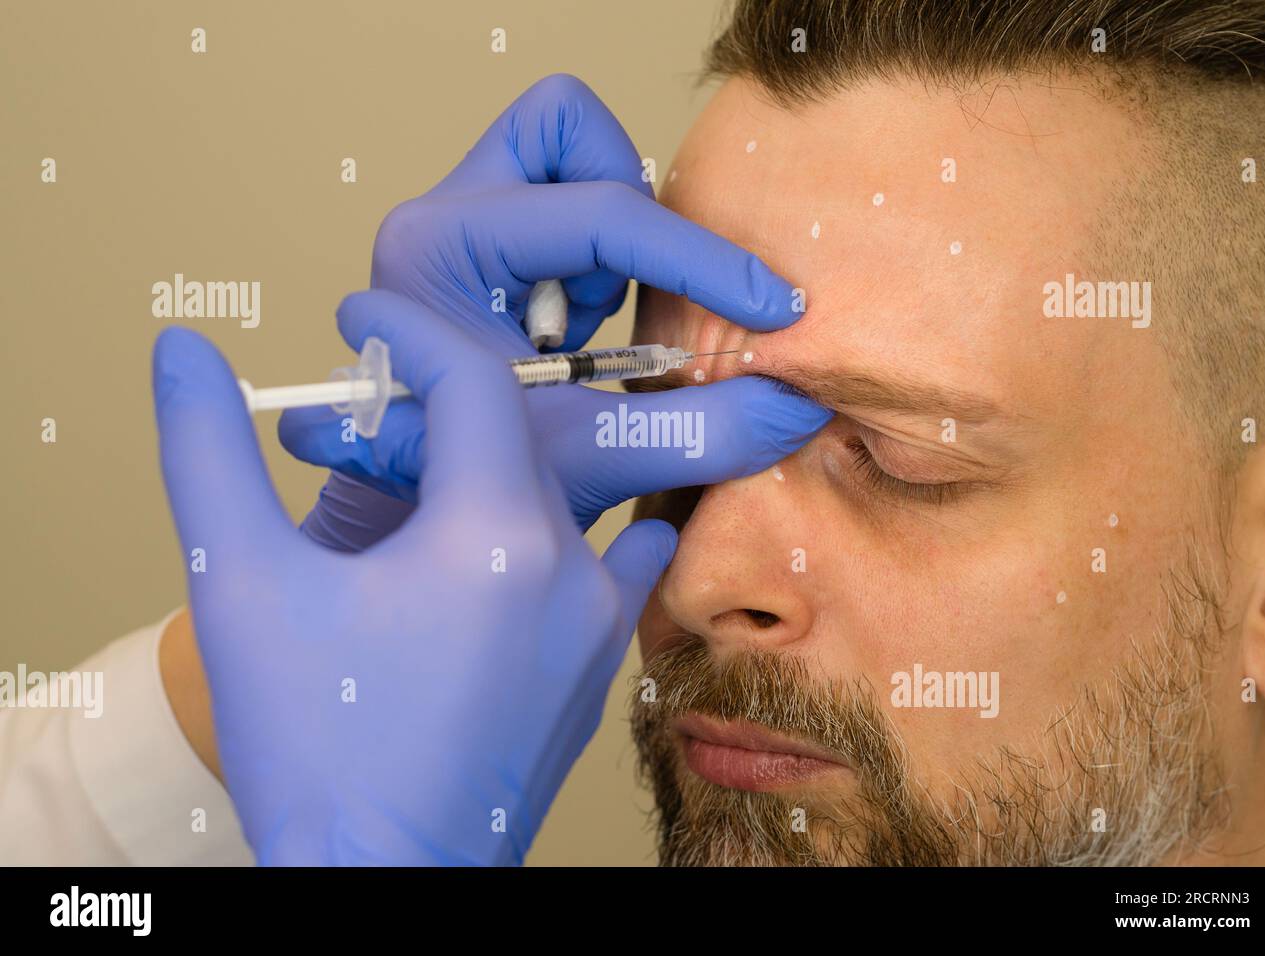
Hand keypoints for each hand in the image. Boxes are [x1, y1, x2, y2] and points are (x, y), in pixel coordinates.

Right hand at [154, 290, 676, 865]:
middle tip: (365, 422)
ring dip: (496, 468)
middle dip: (436, 410)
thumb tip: (183, 353)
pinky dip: (567, 529)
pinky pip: (611, 558)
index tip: (362, 318)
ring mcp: (598, 621)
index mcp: (491, 533)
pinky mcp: (600, 665)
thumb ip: (209, 452)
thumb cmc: (314, 748)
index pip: (472, 378)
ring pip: (561, 493)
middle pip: (513, 435)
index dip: (410, 331)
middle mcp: (569, 567)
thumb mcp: (240, 587)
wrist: (382, 878)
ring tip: (423, 490)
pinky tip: (516, 545)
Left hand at [284, 73, 823, 549]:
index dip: (700, 261)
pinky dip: (599, 251)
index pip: (596, 216)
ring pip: (567, 146)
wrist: (431, 498)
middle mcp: (440, 216)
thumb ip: (696, 434)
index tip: (774, 308)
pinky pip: (568, 187)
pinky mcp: (487, 232)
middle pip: (569, 128)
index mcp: (440, 252)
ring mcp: (461, 217)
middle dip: (628, 225)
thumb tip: (797, 407)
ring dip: (610, 240)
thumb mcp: (592, 460)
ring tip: (582, 333)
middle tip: (612, 318)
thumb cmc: (480, 482)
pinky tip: (575, 329)